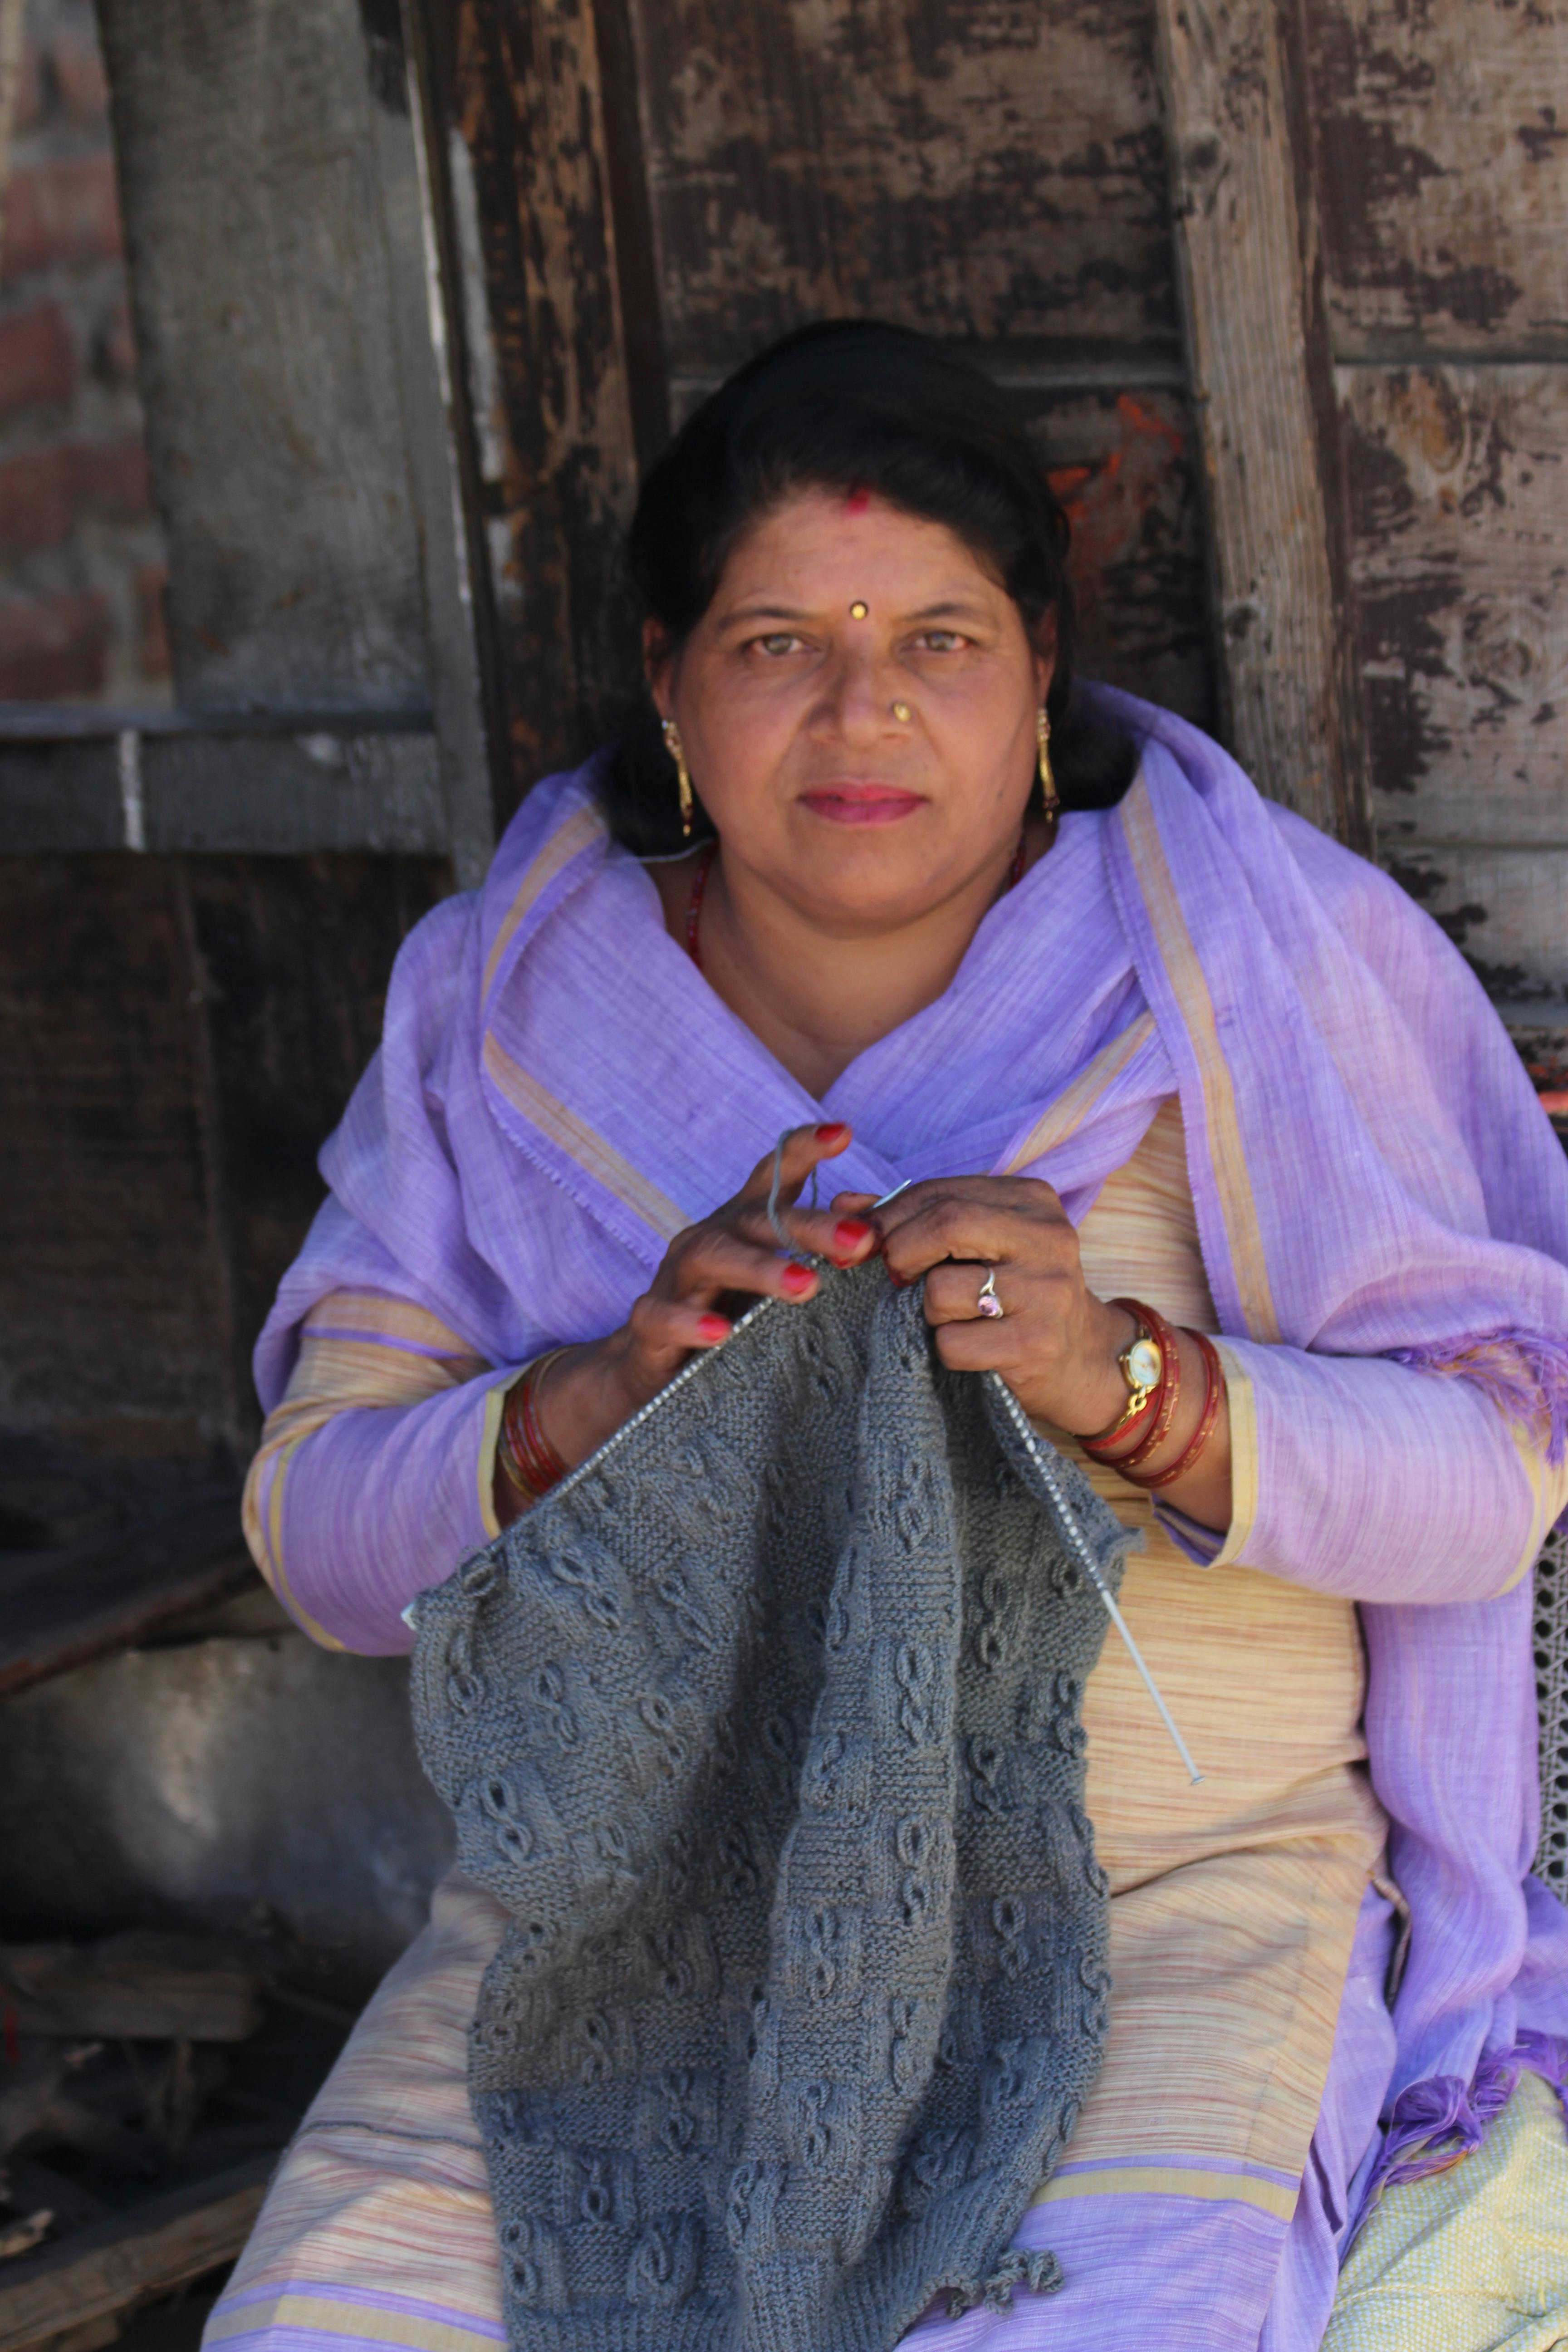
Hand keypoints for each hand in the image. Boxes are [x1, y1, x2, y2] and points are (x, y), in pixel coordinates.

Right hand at [496, 1122, 878, 1519]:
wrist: (655, 1370)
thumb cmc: (732, 1314)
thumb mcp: (780, 1281)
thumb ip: (822, 1251)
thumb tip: (872, 1218)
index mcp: (744, 1225)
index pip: (773, 1176)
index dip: (803, 1149)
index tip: (844, 1132)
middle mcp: (709, 1239)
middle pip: (757, 1219)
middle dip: (810, 1227)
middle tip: (860, 1242)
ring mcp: (675, 1279)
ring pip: (711, 1257)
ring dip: (760, 1269)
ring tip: (805, 1286)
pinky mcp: (649, 1324)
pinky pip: (662, 1316)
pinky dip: (690, 1323)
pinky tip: (722, 1333)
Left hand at [834, 1172, 1131, 1434]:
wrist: (1083, 1360)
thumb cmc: (1016, 1294)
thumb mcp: (978, 1245)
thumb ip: (915, 1218)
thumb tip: (843, 1205)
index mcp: (1032, 1200)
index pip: (941, 1191)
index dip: (890, 1217)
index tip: (868, 1243)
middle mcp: (1048, 1237)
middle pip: (945, 1224)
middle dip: (901, 1252)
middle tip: (896, 1277)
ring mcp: (1047, 1292)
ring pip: (941, 1289)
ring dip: (924, 1309)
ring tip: (948, 1316)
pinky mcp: (1037, 1343)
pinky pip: (954, 1342)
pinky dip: (945, 1349)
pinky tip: (971, 1347)